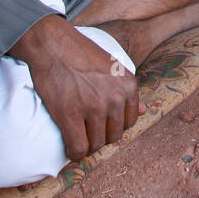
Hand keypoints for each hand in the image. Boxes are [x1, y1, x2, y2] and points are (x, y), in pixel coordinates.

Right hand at [9, 15, 140, 161]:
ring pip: (96, 144)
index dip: (114, 126)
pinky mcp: (70, 114)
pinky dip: (74, 153)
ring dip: (87, 145)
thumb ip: (127, 91)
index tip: (101, 125)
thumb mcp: (113, 68)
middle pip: (114, 136)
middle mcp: (115, 98)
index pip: (129, 122)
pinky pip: (78, 147)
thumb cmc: (81, 54)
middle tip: (86, 132)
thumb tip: (146, 111)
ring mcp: (94, 107)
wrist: (53, 44)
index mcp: (127, 86)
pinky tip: (69, 149)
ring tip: (77, 139)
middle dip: (101, 137)